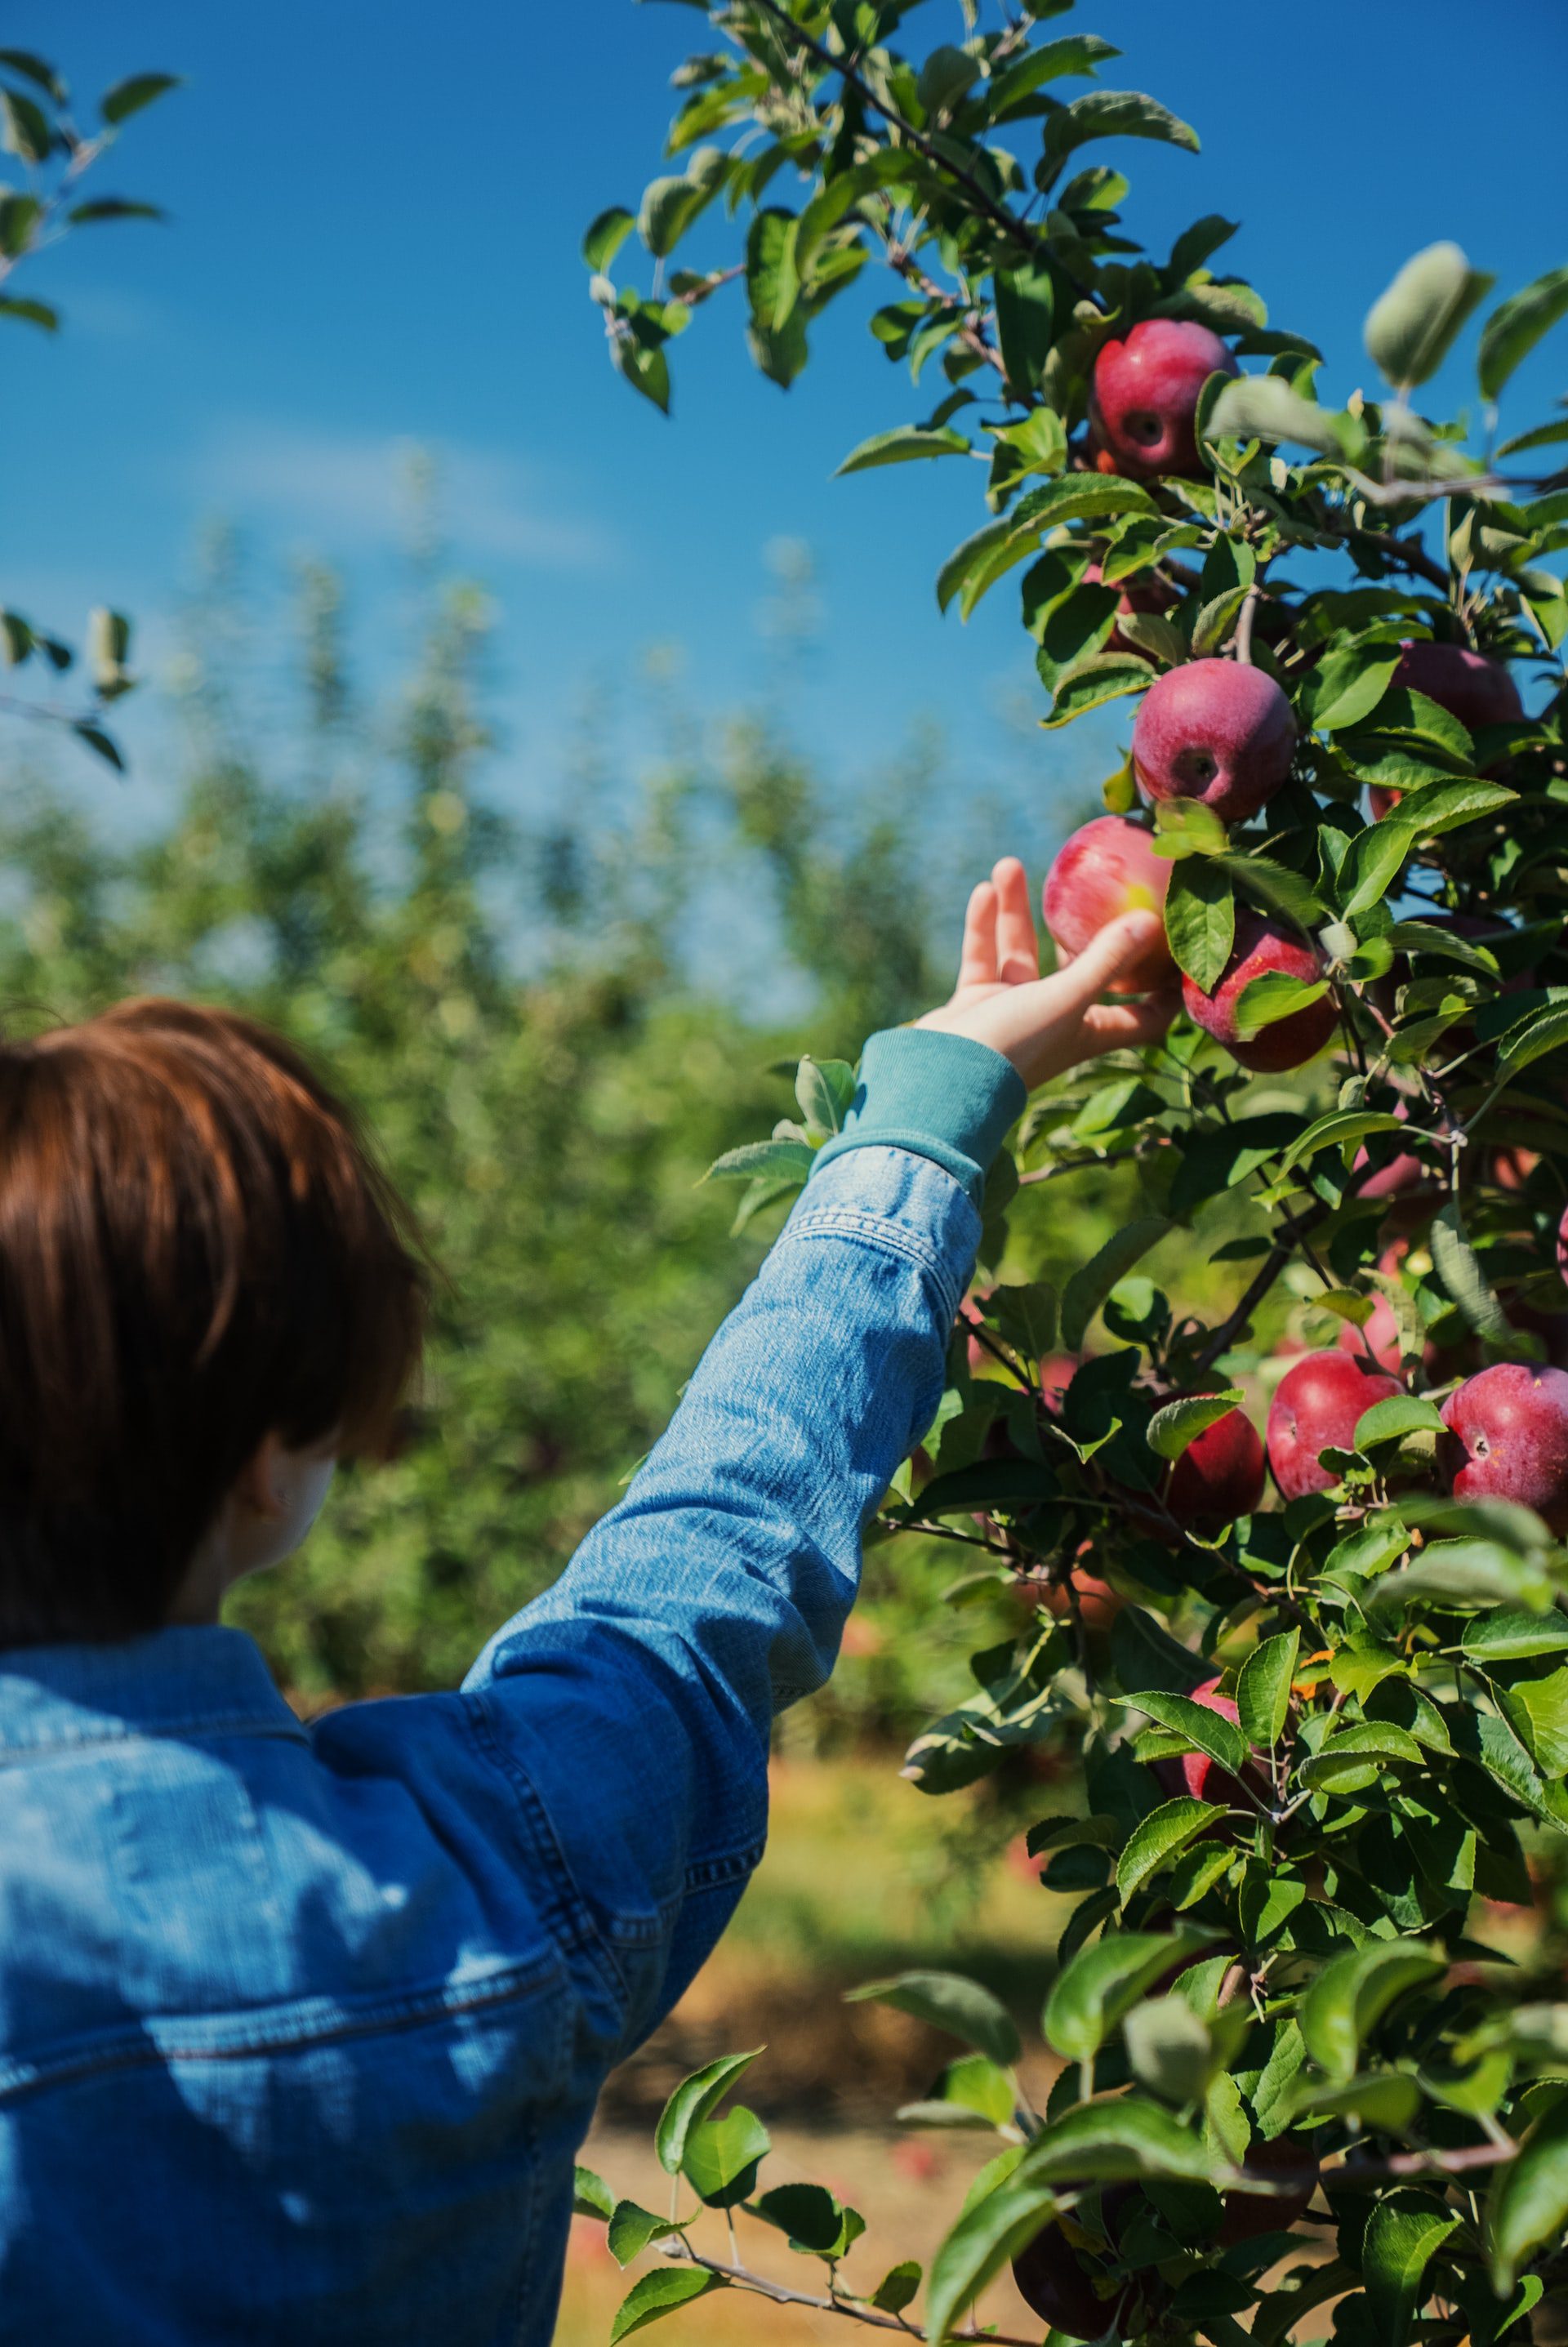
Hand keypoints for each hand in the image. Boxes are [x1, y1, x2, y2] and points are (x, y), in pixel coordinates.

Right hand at [916, 855, 1178, 1090]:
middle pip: (1079, 966)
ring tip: (1008, 864)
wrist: (939, 1077)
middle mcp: (1057, 1019)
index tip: (1178, 955)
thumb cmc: (1015, 1045)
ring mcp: (1014, 1010)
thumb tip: (1149, 921)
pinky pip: (984, 958)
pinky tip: (983, 890)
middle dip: (1081, 926)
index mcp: (1091, 1031)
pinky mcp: (977, 1003)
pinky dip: (982, 927)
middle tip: (1093, 886)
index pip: (1144, 1017)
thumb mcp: (1067, 999)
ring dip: (1013, 910)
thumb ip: (1105, 959)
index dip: (1165, 992)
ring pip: (1019, 952)